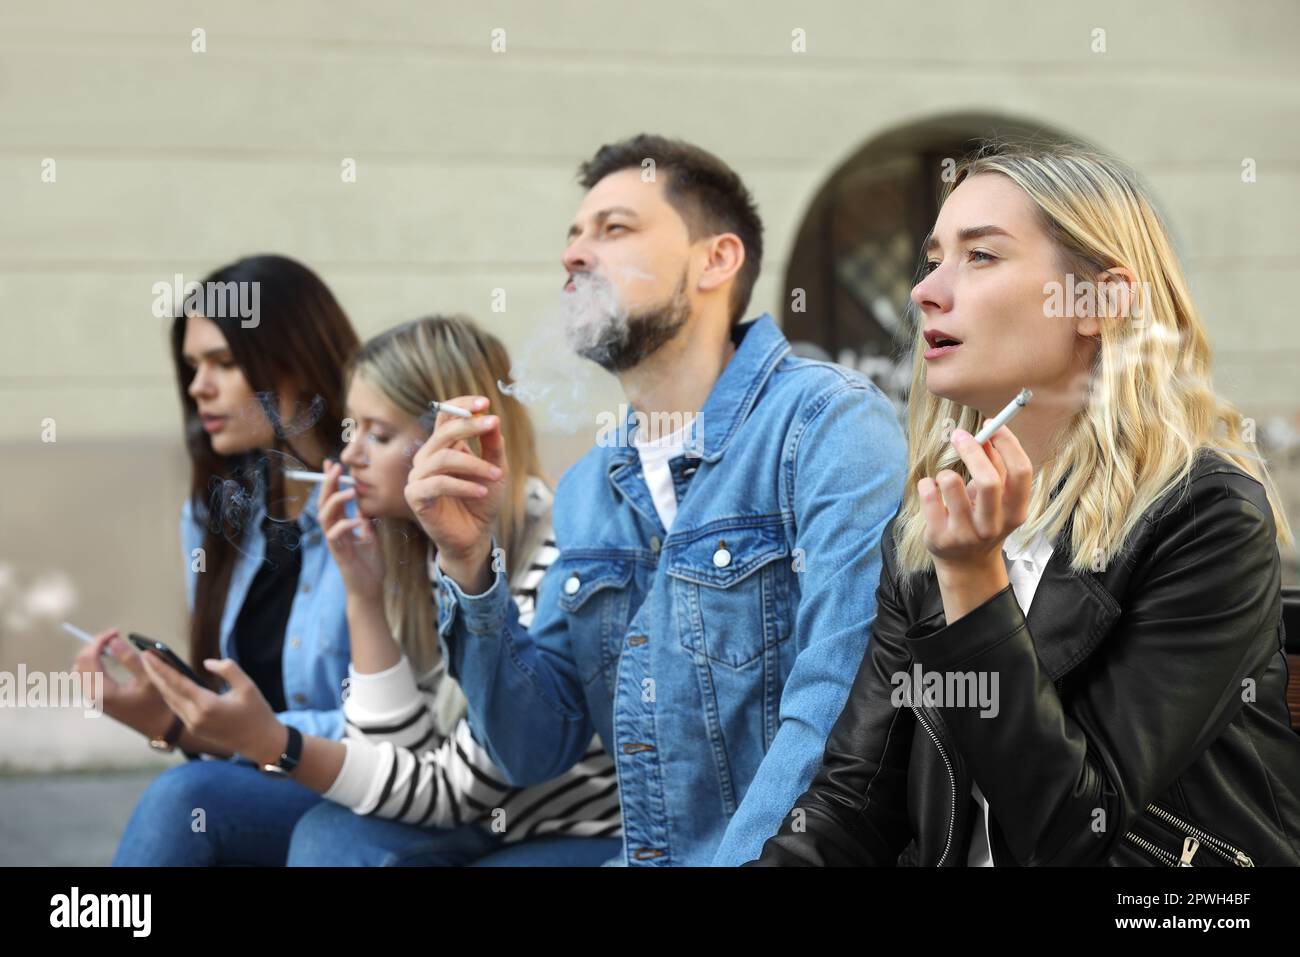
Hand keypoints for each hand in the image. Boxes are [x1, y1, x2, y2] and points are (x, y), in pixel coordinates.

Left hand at [71, 627, 174, 738]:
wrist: (157, 726)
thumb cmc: (156, 703)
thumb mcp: (148, 678)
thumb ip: (129, 658)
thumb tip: (113, 641)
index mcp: (102, 691)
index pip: (89, 658)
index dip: (99, 640)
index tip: (116, 631)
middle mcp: (92, 696)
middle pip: (81, 662)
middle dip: (94, 645)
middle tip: (113, 635)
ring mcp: (92, 700)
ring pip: (80, 669)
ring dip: (92, 653)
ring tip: (111, 644)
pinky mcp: (96, 701)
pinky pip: (85, 677)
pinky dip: (92, 663)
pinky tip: (107, 658)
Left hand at [140, 653, 286, 766]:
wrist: (260, 743)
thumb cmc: (257, 712)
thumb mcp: (248, 686)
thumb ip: (228, 669)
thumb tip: (207, 663)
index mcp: (207, 706)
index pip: (177, 683)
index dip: (161, 668)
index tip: (149, 654)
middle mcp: (195, 717)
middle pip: (168, 692)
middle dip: (154, 673)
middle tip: (144, 655)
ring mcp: (193, 725)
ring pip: (170, 701)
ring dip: (160, 683)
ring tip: (153, 666)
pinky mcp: (195, 729)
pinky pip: (177, 708)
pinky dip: (169, 693)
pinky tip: (167, 683)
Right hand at [318, 458, 385, 602]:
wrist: (369, 589)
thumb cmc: (369, 565)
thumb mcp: (370, 537)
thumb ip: (366, 522)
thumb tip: (365, 506)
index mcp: (341, 525)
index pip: (332, 499)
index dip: (330, 482)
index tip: (331, 463)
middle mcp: (334, 532)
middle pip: (324, 503)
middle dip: (328, 485)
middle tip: (335, 468)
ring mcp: (334, 542)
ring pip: (325, 517)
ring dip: (336, 502)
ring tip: (349, 492)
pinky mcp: (339, 554)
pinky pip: (336, 536)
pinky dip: (345, 525)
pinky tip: (358, 520)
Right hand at [405, 395, 506, 573]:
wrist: (474, 536)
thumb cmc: (482, 501)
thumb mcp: (494, 469)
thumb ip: (493, 445)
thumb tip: (493, 419)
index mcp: (443, 446)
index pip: (445, 416)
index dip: (462, 405)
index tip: (485, 402)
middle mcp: (426, 457)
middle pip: (444, 432)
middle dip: (470, 425)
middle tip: (493, 424)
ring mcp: (418, 476)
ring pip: (444, 457)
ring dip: (474, 463)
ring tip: (496, 475)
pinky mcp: (415, 496)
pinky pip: (438, 483)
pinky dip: (464, 485)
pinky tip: (482, 491)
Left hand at [918, 426, 1032, 622]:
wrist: (965, 565)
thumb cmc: (982, 520)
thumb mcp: (997, 499)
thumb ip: (995, 467)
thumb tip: (987, 432)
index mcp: (1015, 512)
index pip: (1021, 472)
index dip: (1008, 443)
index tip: (992, 425)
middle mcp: (993, 525)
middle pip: (988, 481)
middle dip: (971, 451)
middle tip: (959, 435)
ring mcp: (965, 534)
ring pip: (952, 484)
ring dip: (946, 473)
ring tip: (946, 479)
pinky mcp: (939, 537)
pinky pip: (928, 496)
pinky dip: (927, 484)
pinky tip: (931, 490)